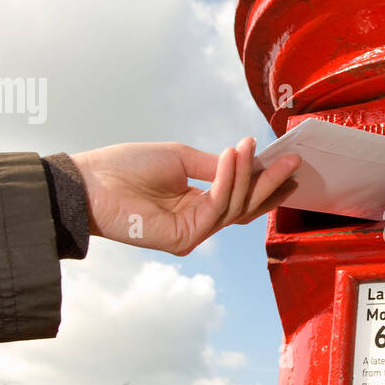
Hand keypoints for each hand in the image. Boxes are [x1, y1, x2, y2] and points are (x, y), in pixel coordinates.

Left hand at [70, 139, 299, 255]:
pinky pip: (216, 207)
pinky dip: (227, 179)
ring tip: (251, 146)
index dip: (264, 182)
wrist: (91, 181)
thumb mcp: (181, 158)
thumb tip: (244, 160)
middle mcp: (199, 222)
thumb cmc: (126, 167)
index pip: (239, 197)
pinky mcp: (185, 238)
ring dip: (247, 174)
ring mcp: (193, 232)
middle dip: (270, 183)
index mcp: (197, 204)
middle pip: (245, 206)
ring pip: (234, 207)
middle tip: (293, 161)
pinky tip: (231, 156)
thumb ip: (214, 165)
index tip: (287, 163)